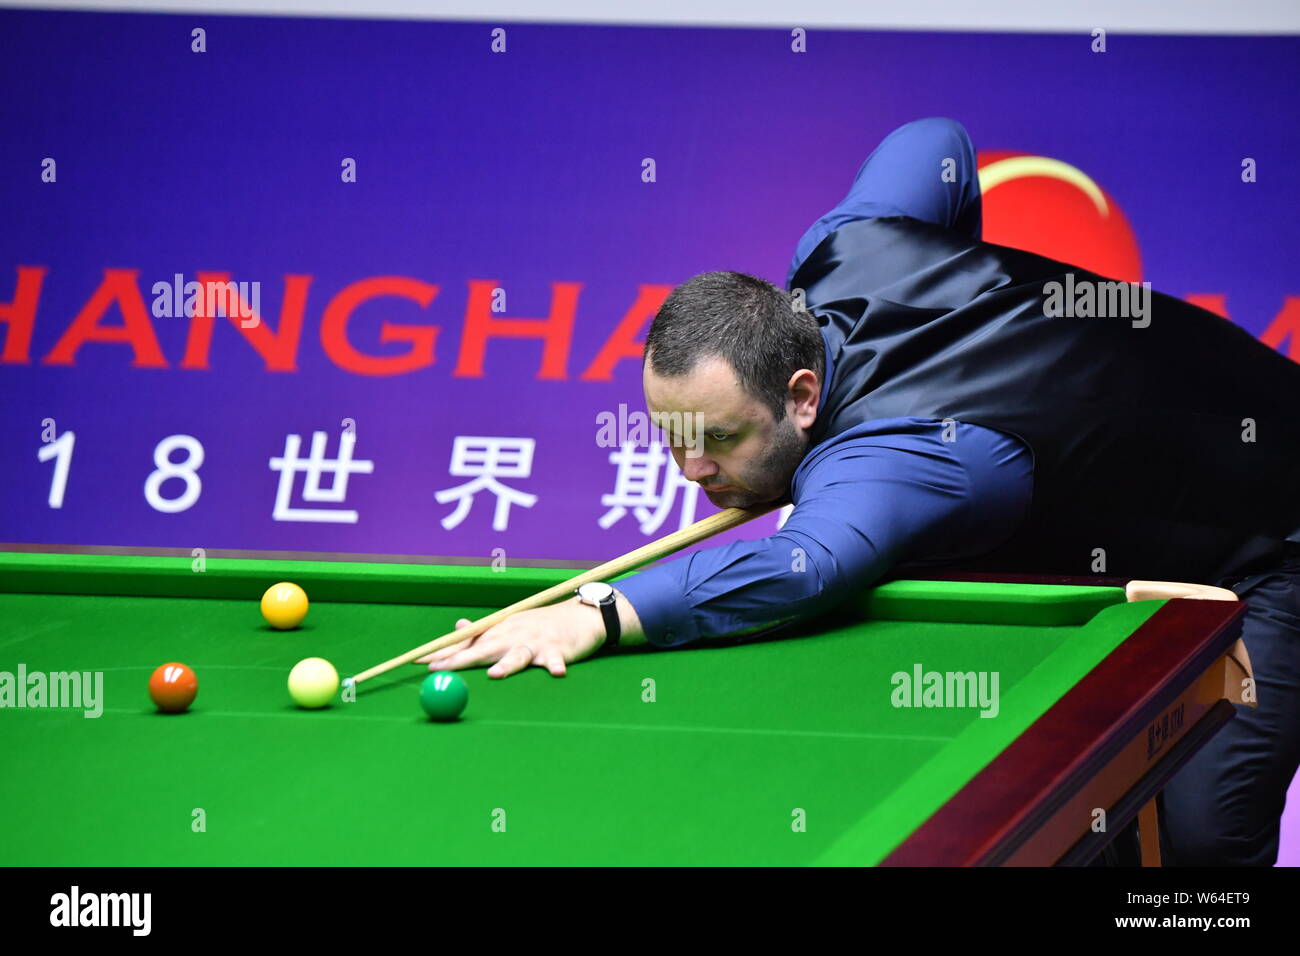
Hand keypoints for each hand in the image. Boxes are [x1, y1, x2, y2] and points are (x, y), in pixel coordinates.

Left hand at [418, 598, 606, 677]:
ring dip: (507, 665)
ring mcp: (534, 643)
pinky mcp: (557, 651)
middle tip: (440, 670)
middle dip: (460, 660)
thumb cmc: (540, 625)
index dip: (441, 652)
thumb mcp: (509, 625)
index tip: (416, 662)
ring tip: (495, 674)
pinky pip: (555, 660)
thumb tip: (456, 627)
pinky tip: (557, 673)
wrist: (577, 616)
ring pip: (518, 655)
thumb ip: (483, 632)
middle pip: (482, 650)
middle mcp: (512, 636)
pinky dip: (556, 666)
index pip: (465, 642)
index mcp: (498, 632)